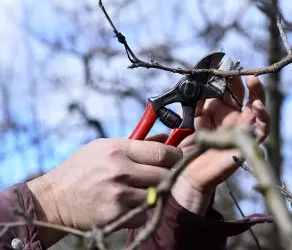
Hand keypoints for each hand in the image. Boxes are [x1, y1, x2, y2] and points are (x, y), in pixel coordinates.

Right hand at [27, 136, 181, 246]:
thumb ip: (137, 143)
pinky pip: (143, 214)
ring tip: (140, 190)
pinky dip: (139, 212)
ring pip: (157, 195)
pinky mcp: (116, 214)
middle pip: (165, 175)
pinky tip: (127, 205)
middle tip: (162, 176)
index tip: (176, 159)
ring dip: (154, 194)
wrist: (54, 199)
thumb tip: (166, 137)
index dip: (176, 156)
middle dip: (168, 176)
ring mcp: (118, 194)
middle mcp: (120, 170)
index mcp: (118, 149)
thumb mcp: (105, 147)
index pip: (162, 152)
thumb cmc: (82, 169)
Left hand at [172, 76, 269, 213]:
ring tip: (253, 81)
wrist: (188, 171)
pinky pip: (262, 130)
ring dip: (258, 93)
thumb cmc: (189, 145)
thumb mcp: (190, 117)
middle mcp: (233, 116)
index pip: (228, 88)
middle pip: (245, 94)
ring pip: (259, 108)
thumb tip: (198, 79)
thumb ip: (195, 100)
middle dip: (243, 81)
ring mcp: (242, 129)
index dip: (228, 76)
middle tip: (238, 70)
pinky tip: (257, 106)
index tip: (224, 63)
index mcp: (220, 109)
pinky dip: (263, 117)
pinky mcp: (248, 143)